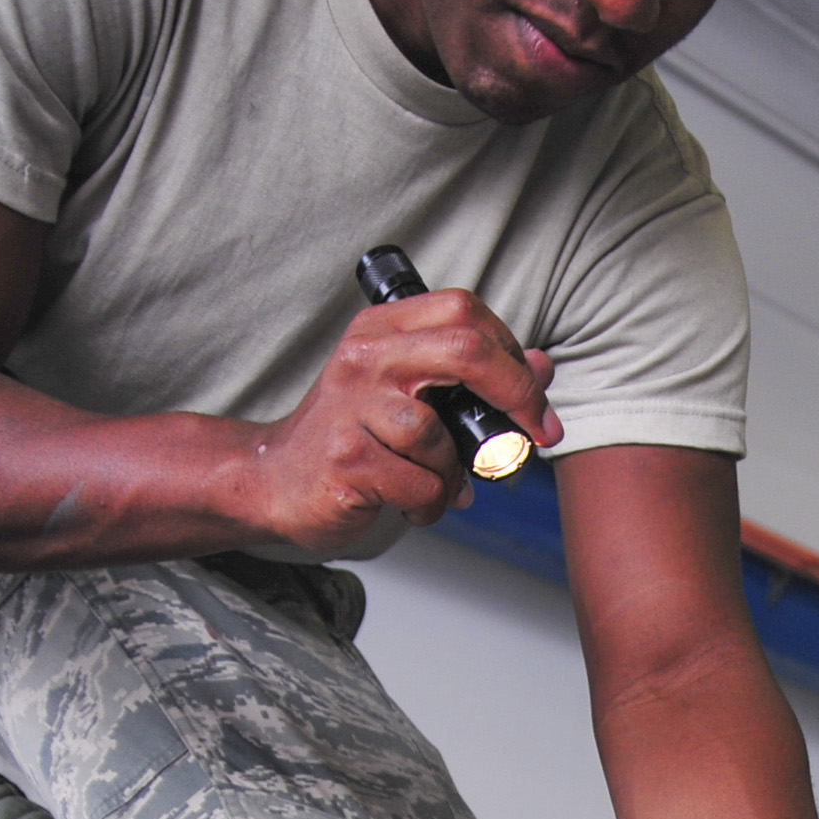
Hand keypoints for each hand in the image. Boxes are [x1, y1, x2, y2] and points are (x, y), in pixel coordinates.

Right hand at [236, 290, 561, 552]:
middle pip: (465, 350)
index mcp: (383, 329)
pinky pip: (419, 485)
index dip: (513, 354)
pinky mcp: (345, 459)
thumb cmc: (351, 438)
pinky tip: (414, 505)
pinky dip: (430, 504)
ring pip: (438, 433)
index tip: (535, 398)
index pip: (464, 312)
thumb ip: (473, 378)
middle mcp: (365, 357)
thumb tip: (542, 366)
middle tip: (537, 435)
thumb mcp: (410, 394)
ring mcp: (351, 407)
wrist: (276, 481)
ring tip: (440, 486)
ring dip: (454, 472)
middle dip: (517, 395)